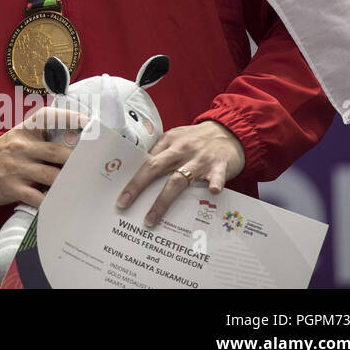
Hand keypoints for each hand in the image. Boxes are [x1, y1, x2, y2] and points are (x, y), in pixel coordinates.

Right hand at [0, 104, 88, 207]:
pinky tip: (62, 204)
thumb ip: (42, 138)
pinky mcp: (13, 187)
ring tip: (83, 187)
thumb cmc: (6, 152)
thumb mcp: (19, 137)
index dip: (68, 117)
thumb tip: (75, 142)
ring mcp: (16, 167)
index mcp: (24, 131)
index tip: (88, 122)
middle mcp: (20, 147)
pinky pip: (37, 197)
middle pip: (56, 152)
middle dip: (76, 161)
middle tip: (94, 167)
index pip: (47, 118)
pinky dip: (51, 202)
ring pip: (50, 176)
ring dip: (68, 182)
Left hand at [117, 120, 245, 226]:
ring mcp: (200, 158)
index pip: (145, 160)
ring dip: (163, 200)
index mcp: (168, 142)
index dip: (132, 178)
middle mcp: (181, 150)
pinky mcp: (220, 165)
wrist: (229, 131)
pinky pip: (217, 176)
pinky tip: (213, 192)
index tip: (120, 195)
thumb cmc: (197, 139)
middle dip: (137, 186)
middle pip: (155, 168)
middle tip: (124, 204)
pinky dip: (215, 183)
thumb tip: (140, 172)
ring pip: (178, 179)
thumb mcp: (176, 139)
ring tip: (152, 218)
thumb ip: (161, 153)